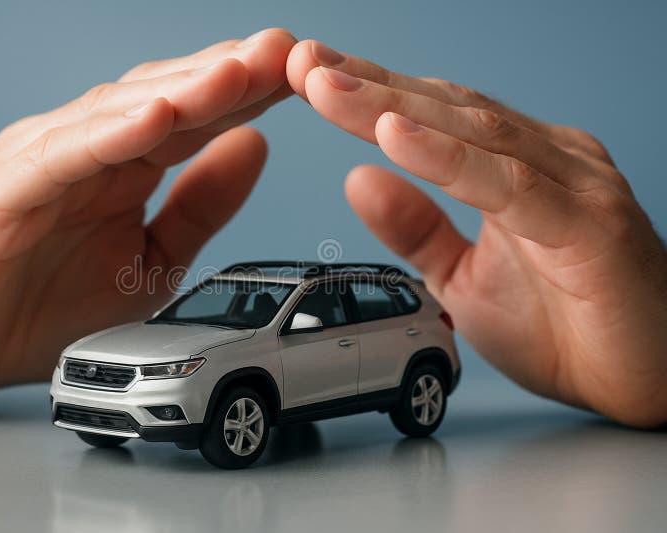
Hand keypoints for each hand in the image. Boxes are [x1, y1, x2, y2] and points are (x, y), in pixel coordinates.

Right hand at [0, 29, 295, 397]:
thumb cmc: (48, 303)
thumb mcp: (152, 258)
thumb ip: (201, 206)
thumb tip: (257, 145)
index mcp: (123, 165)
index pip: (195, 119)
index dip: (248, 94)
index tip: (302, 74)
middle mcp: (84, 150)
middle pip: (162, 100)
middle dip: (226, 76)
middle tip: (285, 51)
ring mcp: (39, 164)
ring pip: (116, 117)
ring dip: (180, 92)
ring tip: (236, 71)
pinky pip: (59, 158)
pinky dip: (106, 136)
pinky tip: (153, 117)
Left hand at [287, 40, 666, 426]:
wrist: (645, 382)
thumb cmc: (567, 326)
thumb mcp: (464, 276)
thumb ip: (417, 227)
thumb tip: (358, 177)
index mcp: (517, 167)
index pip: (432, 117)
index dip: (368, 94)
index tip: (308, 75)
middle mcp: (547, 159)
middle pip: (444, 108)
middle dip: (367, 83)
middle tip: (302, 61)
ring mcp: (573, 183)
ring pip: (471, 132)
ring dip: (391, 106)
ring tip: (327, 84)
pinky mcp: (589, 223)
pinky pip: (506, 184)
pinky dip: (445, 157)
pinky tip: (392, 136)